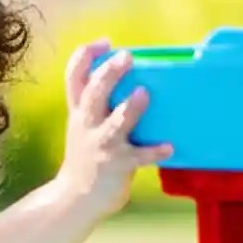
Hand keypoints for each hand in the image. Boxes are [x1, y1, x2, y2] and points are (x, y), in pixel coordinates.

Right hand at [55, 39, 172, 218]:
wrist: (74, 199)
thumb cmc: (86, 158)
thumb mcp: (83, 127)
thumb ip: (97, 105)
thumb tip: (132, 80)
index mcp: (79, 112)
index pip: (74, 77)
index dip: (86, 56)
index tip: (105, 42)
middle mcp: (87, 125)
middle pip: (94, 93)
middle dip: (109, 74)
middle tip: (127, 57)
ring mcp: (101, 146)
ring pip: (114, 124)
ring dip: (130, 108)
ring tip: (145, 93)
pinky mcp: (117, 166)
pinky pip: (138, 157)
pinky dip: (154, 151)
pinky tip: (169, 147)